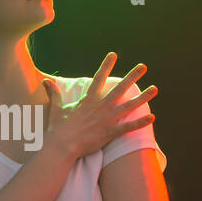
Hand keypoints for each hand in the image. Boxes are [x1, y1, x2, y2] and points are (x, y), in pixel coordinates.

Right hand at [43, 52, 157, 159]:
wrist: (61, 146)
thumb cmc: (58, 129)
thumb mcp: (56, 109)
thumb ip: (54, 93)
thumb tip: (46, 81)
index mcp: (88, 100)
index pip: (99, 78)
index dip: (106, 66)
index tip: (114, 55)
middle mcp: (100, 107)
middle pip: (120, 88)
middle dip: (132, 76)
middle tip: (143, 67)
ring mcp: (106, 119)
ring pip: (129, 105)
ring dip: (143, 97)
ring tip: (155, 89)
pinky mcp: (110, 132)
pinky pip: (128, 127)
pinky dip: (140, 123)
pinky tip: (152, 117)